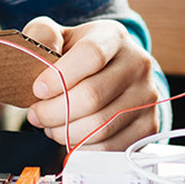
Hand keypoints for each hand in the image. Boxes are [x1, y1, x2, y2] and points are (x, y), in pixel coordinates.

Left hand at [22, 16, 159, 149]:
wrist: (112, 73)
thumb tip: (38, 57)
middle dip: (54, 112)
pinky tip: (71, 137)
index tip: (38, 90)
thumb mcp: (58, 37)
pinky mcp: (148, 126)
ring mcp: (147, 97)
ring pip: (99, 127)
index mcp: (114, 37)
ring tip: (51, 126)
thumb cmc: (79, 58)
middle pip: (92, 96)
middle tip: (36, 115)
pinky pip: (109, 147)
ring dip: (65, 133)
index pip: (91, 54)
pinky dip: (82, 148)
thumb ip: (42, 35)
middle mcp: (137, 65)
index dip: (59, 77)